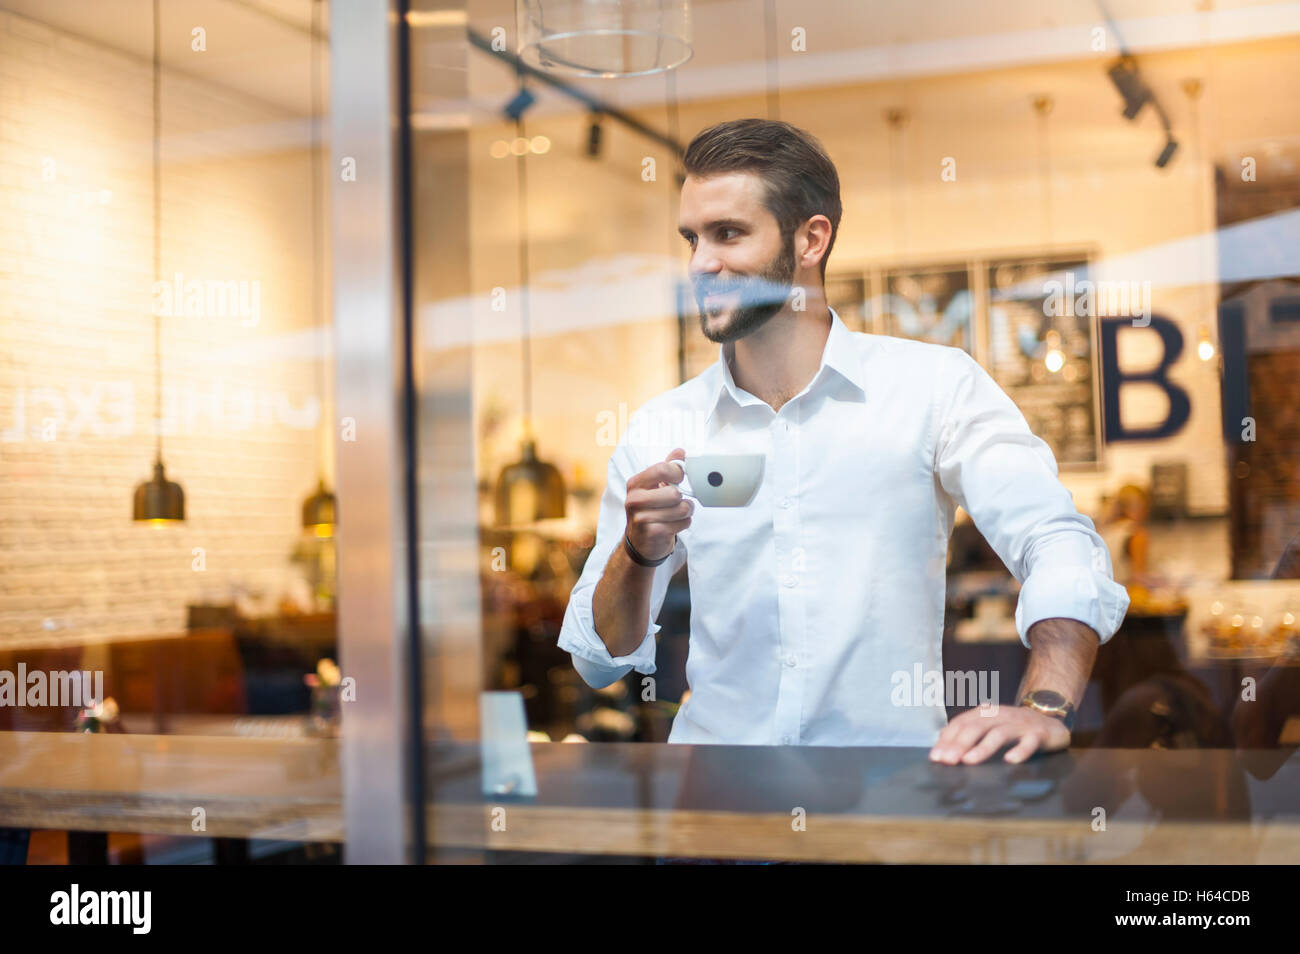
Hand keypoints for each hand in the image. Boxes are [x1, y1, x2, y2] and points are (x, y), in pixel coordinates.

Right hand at [624, 448, 693, 561]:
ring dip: (685, 512)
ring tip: (675, 514)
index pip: (661, 469)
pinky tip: (673, 525)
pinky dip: (684, 523)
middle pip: (674, 492)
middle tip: (674, 503)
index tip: (679, 479)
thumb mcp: (653, 487)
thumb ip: (666, 468)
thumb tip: (680, 452)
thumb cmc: (650, 511)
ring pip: (682, 508)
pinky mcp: (653, 533)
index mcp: (635, 484)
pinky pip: (684, 522)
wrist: (640, 543)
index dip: (677, 473)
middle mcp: (634, 500)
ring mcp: (642, 518)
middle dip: (681, 498)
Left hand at [929, 704, 1069, 764]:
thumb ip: (967, 735)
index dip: (947, 739)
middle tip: (948, 761)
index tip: (936, 757)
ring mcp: (1020, 724)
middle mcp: (1001, 715)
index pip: (961, 723)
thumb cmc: (1014, 728)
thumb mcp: (989, 726)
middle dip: (959, 744)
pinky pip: (1029, 742)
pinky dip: (1020, 750)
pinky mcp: (1039, 734)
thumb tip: (941, 750)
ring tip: (969, 760)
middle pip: (976, 727)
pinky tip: (1010, 760)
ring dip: (982, 747)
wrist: (1051, 722)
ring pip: (999, 733)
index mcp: (986, 713)